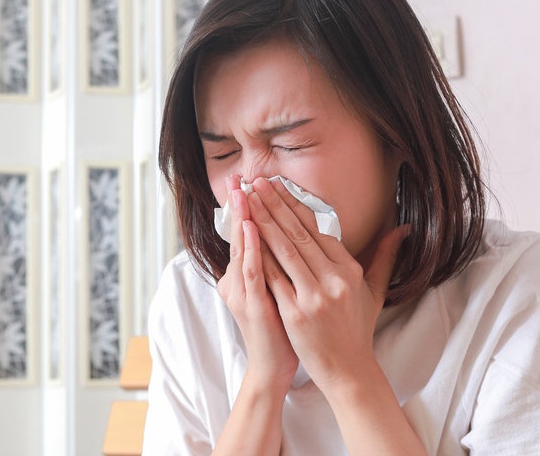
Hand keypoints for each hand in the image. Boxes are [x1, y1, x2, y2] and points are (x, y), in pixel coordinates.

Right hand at [217, 175, 298, 392]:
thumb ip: (287, 263)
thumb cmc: (284, 328)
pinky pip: (250, 271)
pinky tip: (251, 227)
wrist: (275, 364)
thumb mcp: (283, 290)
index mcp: (249, 272)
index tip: (254, 178)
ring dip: (243, 216)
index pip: (250, 231)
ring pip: (242, 247)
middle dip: (242, 202)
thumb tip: (301, 238)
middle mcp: (239, 278)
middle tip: (238, 175)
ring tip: (243, 190)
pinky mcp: (249, 303)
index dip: (252, 205)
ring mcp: (242, 290)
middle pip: (242, 233)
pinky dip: (250, 248)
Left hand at [246, 177, 408, 392]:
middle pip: (298, 234)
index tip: (278, 186)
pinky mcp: (295, 313)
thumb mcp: (374, 291)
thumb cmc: (357, 329)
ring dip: (262, 222)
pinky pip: (272, 278)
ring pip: (283, 250)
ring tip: (247, 201)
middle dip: (274, 205)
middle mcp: (333, 280)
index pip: (317, 229)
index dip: (295, 205)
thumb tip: (401, 229)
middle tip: (256, 181)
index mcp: (349, 270)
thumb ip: (384, 257)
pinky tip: (245, 238)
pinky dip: (258, 256)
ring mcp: (314, 296)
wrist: (348, 370)